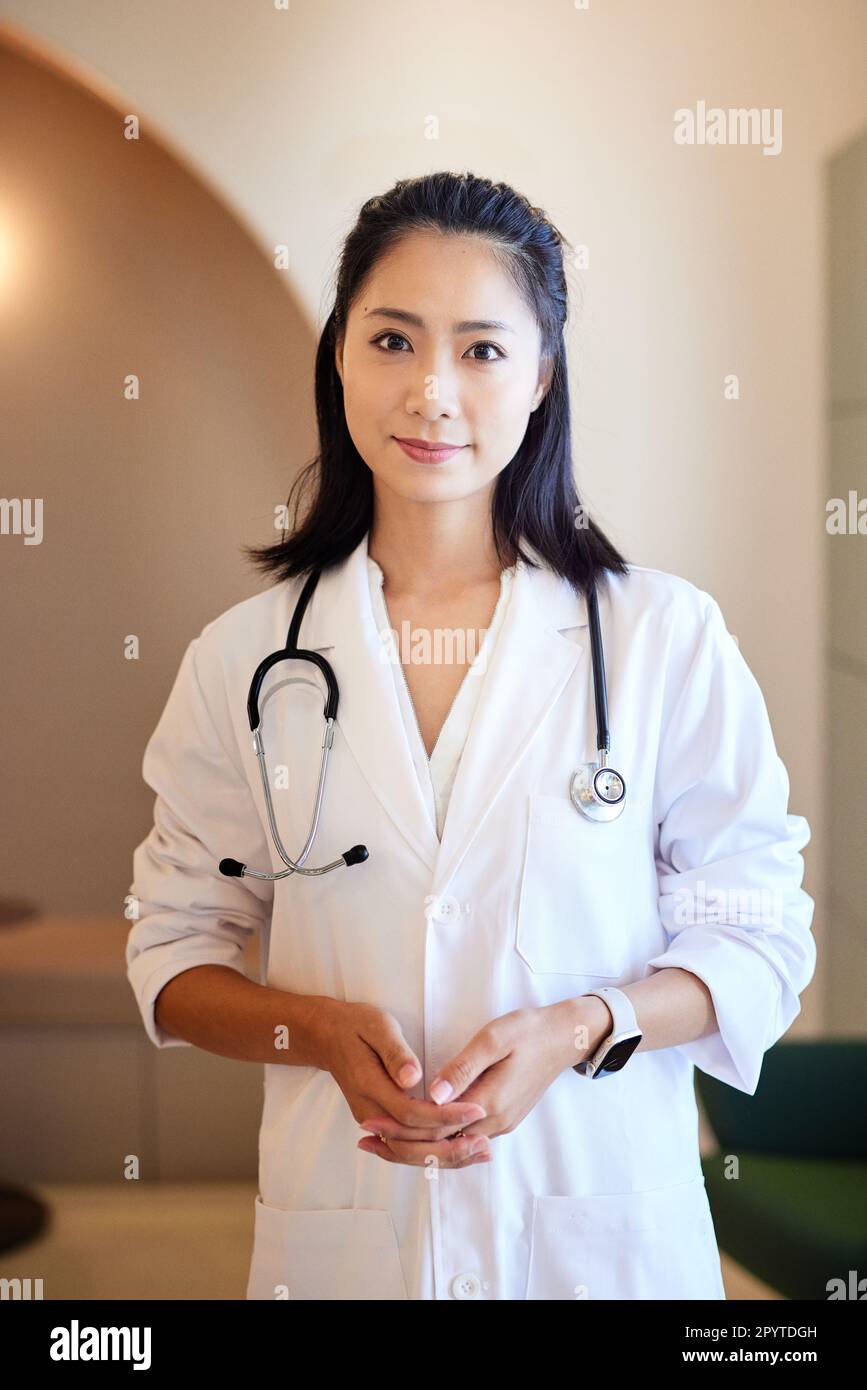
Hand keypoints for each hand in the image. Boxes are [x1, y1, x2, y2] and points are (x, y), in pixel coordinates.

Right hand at [318, 1000, 491, 1169]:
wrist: (327, 1037)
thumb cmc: (356, 1025)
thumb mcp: (377, 1025)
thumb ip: (395, 1053)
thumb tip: (413, 1078)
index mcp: (370, 1087)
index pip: (412, 1113)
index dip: (446, 1114)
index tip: (477, 1109)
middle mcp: (369, 1111)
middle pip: (413, 1141)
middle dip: (451, 1145)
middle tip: (487, 1144)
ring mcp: (372, 1120)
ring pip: (410, 1149)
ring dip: (446, 1155)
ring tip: (481, 1153)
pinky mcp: (379, 1121)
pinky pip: (407, 1144)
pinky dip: (433, 1151)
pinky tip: (460, 1150)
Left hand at [357, 1001, 600, 1165]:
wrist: (564, 1037)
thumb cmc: (528, 1031)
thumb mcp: (494, 1038)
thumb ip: (462, 1067)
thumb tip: (432, 1094)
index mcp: (489, 1105)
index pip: (436, 1130)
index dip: (400, 1129)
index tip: (370, 1121)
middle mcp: (494, 1124)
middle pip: (439, 1149)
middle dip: (399, 1145)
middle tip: (364, 1137)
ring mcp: (499, 1125)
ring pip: (449, 1149)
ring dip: (414, 1147)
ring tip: (379, 1141)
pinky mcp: (499, 1119)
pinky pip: (460, 1140)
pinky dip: (434, 1142)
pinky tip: (414, 1135)